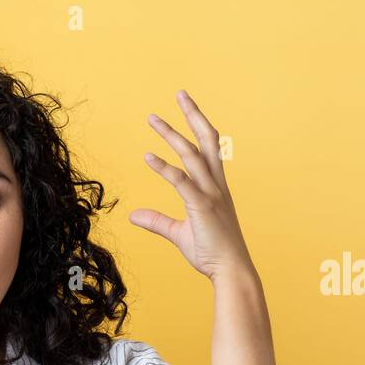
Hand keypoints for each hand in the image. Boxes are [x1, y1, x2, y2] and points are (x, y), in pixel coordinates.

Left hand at [129, 90, 255, 282]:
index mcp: (215, 188)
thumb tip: (134, 215)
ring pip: (192, 155)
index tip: (186, 109)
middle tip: (179, 93)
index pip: (209, 149)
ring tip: (153, 119)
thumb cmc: (211, 254)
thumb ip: (157, 222)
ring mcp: (211, 194)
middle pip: (206, 140)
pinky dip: (164, 168)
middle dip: (193, 115)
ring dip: (172, 134)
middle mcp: (216, 185)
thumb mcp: (179, 234)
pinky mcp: (202, 207)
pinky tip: (147, 157)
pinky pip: (182, 182)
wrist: (230, 271)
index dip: (198, 126)